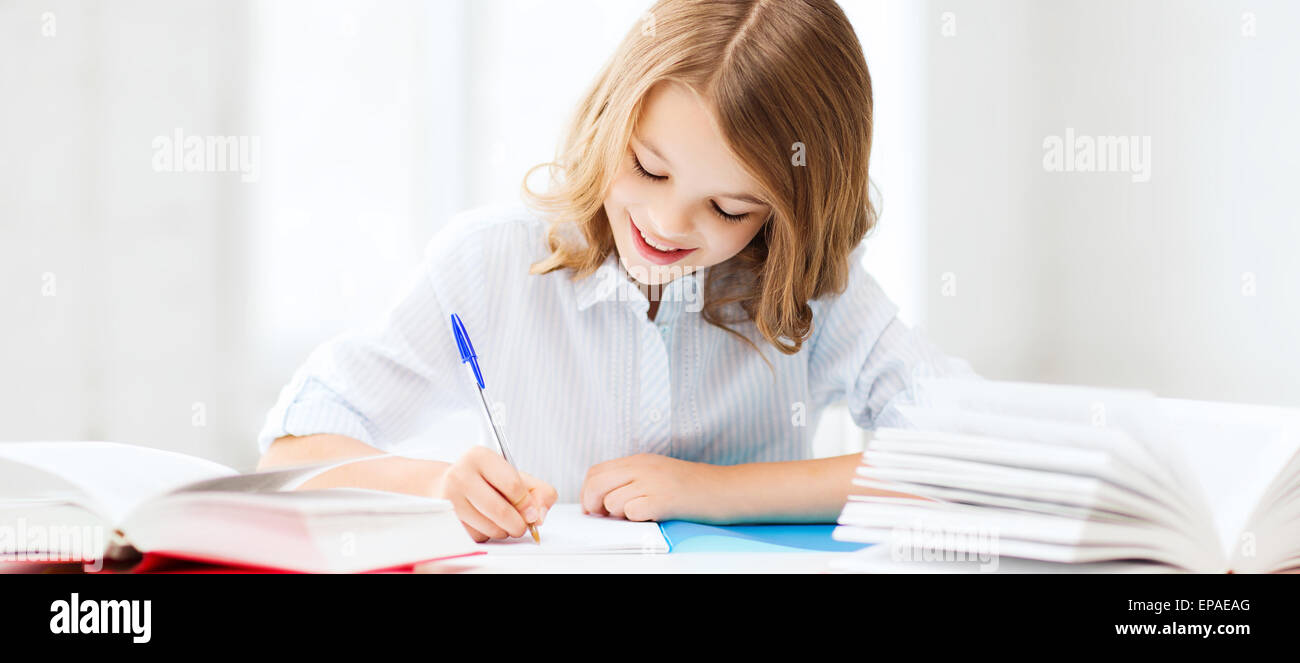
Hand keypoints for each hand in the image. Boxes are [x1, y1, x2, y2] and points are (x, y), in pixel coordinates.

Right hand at [434, 446, 557, 541]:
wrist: (446, 484)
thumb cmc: (485, 480)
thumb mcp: (514, 476)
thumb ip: (539, 491)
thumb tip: (539, 516)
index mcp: (480, 457)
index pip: (512, 485)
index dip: (527, 504)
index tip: (531, 512)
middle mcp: (460, 475)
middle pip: (500, 510)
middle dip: (518, 524)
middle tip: (521, 525)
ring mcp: (449, 498)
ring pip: (489, 527)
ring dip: (503, 531)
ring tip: (501, 521)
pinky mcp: (446, 519)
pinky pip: (476, 536)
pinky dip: (487, 534)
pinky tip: (483, 522)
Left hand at [580, 453, 726, 522]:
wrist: (726, 489)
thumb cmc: (694, 487)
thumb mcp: (658, 473)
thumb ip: (632, 479)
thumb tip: (602, 499)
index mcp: (639, 460)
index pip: (596, 471)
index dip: (587, 491)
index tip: (593, 507)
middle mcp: (643, 468)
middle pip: (597, 485)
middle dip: (593, 504)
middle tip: (604, 516)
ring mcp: (653, 483)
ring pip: (612, 502)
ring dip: (619, 514)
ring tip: (639, 514)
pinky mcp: (664, 500)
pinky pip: (632, 513)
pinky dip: (637, 520)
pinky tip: (652, 517)